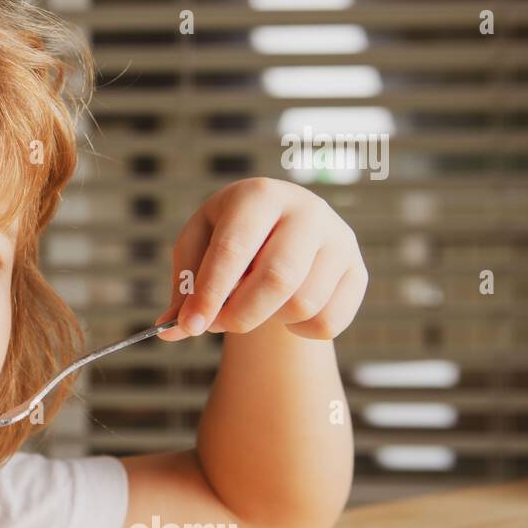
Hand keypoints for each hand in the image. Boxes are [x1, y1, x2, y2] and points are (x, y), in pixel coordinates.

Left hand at [154, 177, 367, 340]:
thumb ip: (184, 288)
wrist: (282, 228)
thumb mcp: (198, 249)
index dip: (209, 293)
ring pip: (303, 304)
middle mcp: (306, 210)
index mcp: (258, 195)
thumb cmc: (229, 237)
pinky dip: (298, 331)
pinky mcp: (358, 271)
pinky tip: (283, 311)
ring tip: (253, 304)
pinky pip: (328, 322)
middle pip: (278, 278)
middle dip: (239, 314)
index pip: (233, 249)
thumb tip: (169, 330)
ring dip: (268, 319)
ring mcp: (339, 240)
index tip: (188, 327)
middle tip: (215, 326)